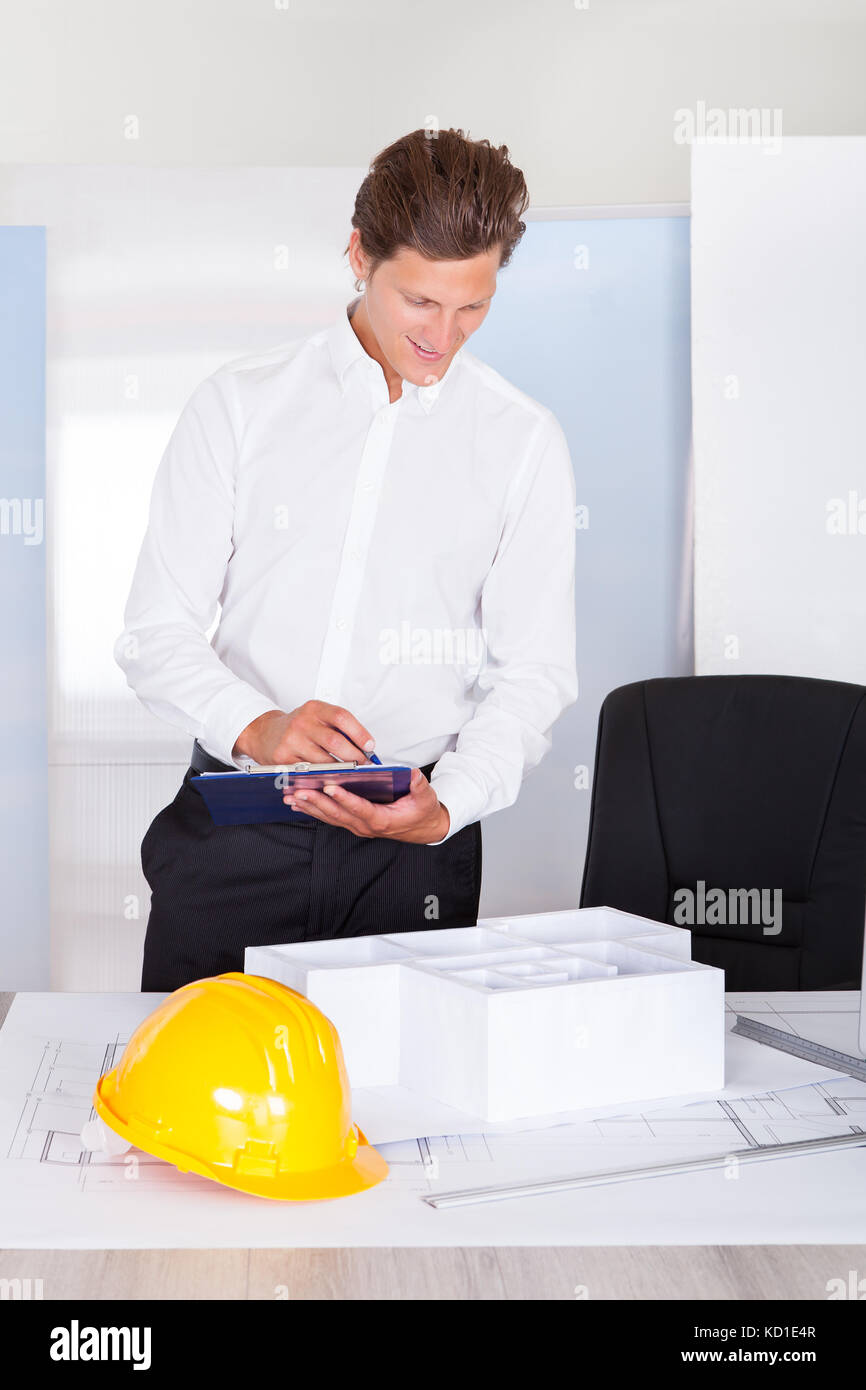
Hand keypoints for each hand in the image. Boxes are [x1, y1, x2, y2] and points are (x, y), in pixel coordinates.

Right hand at [232, 702, 374, 765]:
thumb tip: (366, 746)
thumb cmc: (298, 726)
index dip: (359, 733)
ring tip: (350, 773)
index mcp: (314, 708)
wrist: (265, 733)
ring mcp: (291, 740)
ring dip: (341, 770)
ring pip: (324, 761)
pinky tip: (331, 778)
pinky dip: (323, 777)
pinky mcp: (283, 759)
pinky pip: (309, 772)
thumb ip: (339, 726)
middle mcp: (302, 722)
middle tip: (362, 764)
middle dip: (354, 756)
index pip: (341, 717)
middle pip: (335, 741)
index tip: (370, 746)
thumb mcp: (317, 716)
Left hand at [284, 766, 450, 844]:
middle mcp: (365, 825)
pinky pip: (329, 816)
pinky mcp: (352, 822)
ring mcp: (357, 825)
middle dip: (317, 802)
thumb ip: (419, 786)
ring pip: (329, 816)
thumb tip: (411, 774)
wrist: (422, 827)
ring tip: (291, 796)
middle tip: (298, 791)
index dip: (345, 799)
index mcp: (382, 819)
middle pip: (337, 814)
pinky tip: (298, 802)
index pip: (360, 809)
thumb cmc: (421, 810)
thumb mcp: (426, 797)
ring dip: (309, 806)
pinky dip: (312, 809)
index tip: (329, 788)